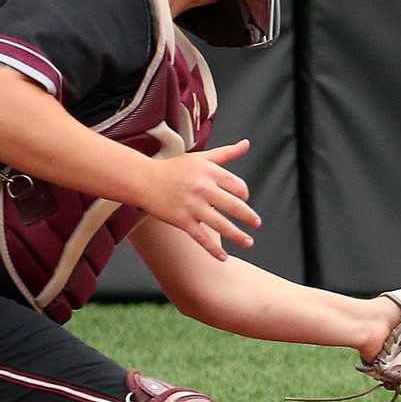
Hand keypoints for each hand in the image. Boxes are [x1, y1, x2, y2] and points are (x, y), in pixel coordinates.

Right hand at [142, 140, 260, 258]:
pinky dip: (213, 249)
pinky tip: (223, 257)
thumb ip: (226, 153)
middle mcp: (203, 188)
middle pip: (235, 206)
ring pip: (221, 224)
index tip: (243, 200)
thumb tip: (246, 144)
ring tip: (248, 242)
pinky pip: (201, 237)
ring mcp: (192, 205)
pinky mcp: (181, 220)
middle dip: (249, 217)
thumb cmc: (174, 169)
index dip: (244, 195)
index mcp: (210, 172)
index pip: (238, 187)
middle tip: (256, 224)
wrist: (144, 180)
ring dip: (238, 236)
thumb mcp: (201, 157)